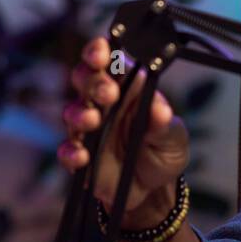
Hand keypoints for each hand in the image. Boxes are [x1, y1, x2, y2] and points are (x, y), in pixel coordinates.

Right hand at [57, 36, 188, 226]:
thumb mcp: (174, 138)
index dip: (101, 51)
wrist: (154, 189)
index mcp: (129, 88)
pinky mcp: (80, 155)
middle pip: (85, 79)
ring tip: (94, 121)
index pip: (110, 61)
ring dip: (80, 114)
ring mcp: (89, 128)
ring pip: (73, 111)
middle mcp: (104, 103)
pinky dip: (71, 152)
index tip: (103, 53)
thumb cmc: (163, 151)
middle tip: (108, 92)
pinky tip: (83, 156)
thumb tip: (160, 108)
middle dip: (92, 81)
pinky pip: (67, 149)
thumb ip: (165, 124)